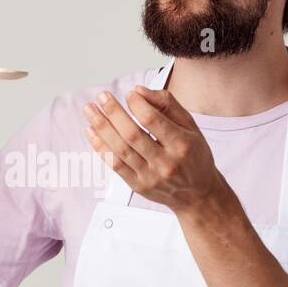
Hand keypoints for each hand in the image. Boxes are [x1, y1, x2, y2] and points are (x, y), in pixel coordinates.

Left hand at [82, 85, 224, 213]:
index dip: (137, 104)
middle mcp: (166, 162)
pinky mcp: (139, 186)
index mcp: (181, 144)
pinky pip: (115, 165)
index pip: (152, 120)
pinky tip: (91, 132)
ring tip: (90, 111)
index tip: (130, 94)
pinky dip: (101, 147)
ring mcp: (150, 177)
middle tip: (101, 97)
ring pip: (120, 150)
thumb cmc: (194, 156)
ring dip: (101, 128)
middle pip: (132, 135)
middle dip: (113, 113)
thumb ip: (167, 104)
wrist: (197, 195)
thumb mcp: (190, 126)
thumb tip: (139, 91)